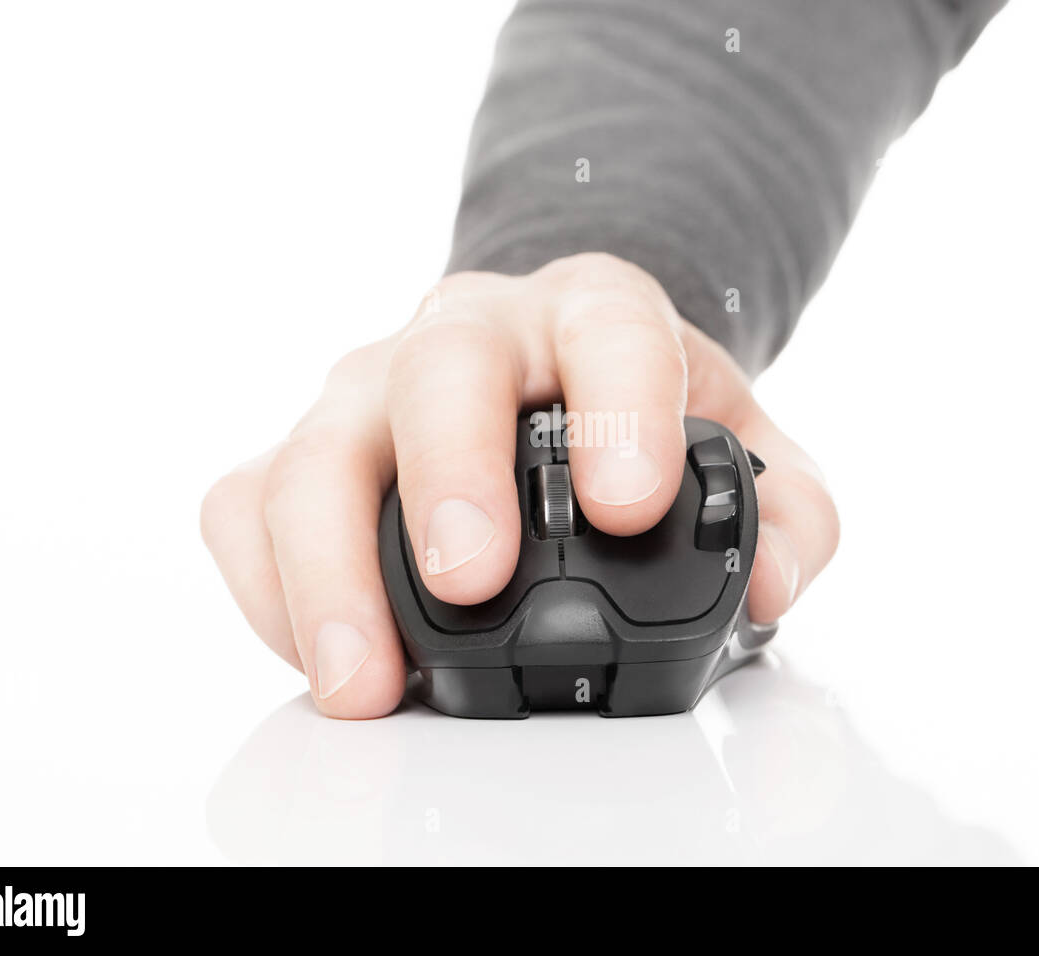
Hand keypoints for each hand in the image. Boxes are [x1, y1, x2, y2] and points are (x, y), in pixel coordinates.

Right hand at [201, 253, 838, 717]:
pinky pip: (249, 506)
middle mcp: (471, 335)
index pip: (608, 328)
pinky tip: (324, 654)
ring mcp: (372, 390)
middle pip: (437, 373)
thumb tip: (775, 583)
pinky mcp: (304, 452)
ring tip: (363, 678)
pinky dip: (269, 587)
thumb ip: (789, 512)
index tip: (631, 507)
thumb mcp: (744, 450)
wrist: (557, 375)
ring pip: (315, 450)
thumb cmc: (642, 417)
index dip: (618, 408)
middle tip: (472, 580)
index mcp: (592, 314)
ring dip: (329, 568)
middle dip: (449, 475)